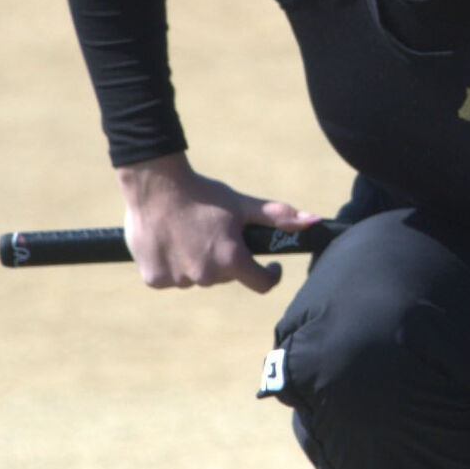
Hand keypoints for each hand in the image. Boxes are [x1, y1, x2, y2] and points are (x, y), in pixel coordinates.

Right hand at [116, 153, 320, 293]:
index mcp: (231, 259)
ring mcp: (178, 279)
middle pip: (226, 277)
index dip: (270, 275)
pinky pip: (170, 278)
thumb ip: (279, 217)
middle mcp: (206, 275)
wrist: (155, 184)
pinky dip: (172, 265)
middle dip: (227, 260)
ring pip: (196, 277)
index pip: (262, 284)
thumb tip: (314, 221)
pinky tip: (169, 242)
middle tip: (216, 234)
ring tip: (189, 236)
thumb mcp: (242, 204)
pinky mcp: (155, 279)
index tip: (269, 266)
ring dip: (197, 263)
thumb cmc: (202, 193)